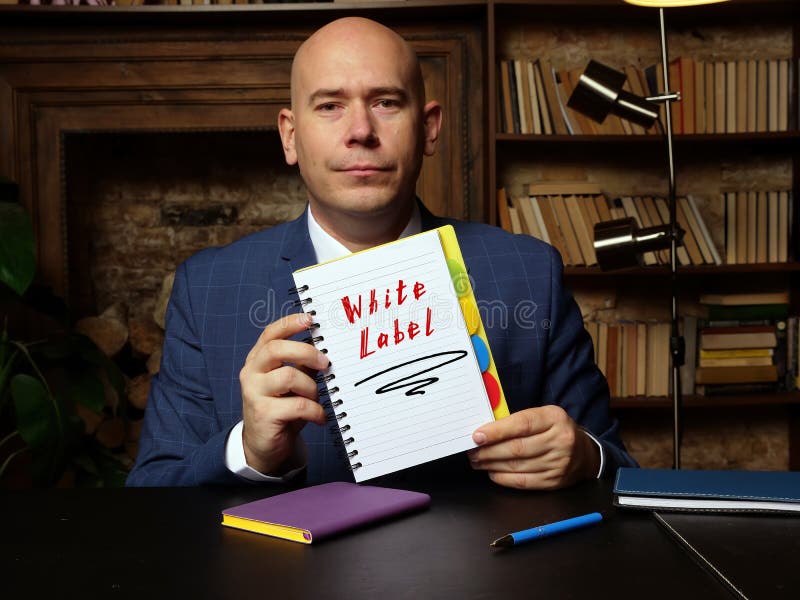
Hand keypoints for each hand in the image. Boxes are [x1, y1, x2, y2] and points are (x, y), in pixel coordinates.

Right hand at [239, 313, 329, 475]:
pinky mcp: (263, 414)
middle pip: (276, 350)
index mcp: (258, 360)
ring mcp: (254, 393)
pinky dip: (315, 411)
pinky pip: (297, 405)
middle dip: (305, 352)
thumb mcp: (292, 384)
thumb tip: (325, 350)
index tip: (310, 319)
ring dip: (311, 388)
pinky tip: (319, 417)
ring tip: (316, 400)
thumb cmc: (281, 409)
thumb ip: (302, 366)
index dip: (289, 323)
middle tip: (324, 362)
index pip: (269, 334)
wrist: (263, 445)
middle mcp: (251, 373)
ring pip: (289, 377)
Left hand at [467, 405, 599, 489]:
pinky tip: (492, 472)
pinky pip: (523, 482)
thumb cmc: (555, 430)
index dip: (496, 431)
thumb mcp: (544, 416)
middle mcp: (560, 440)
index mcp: (555, 418)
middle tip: (471, 451)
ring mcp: (559, 463)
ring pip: (517, 466)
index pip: (521, 424)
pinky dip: (503, 478)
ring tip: (477, 461)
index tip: (476, 436)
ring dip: (491, 464)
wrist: (585, 454)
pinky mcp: (554, 482)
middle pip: (516, 448)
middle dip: (488, 451)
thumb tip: (485, 431)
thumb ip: (519, 421)